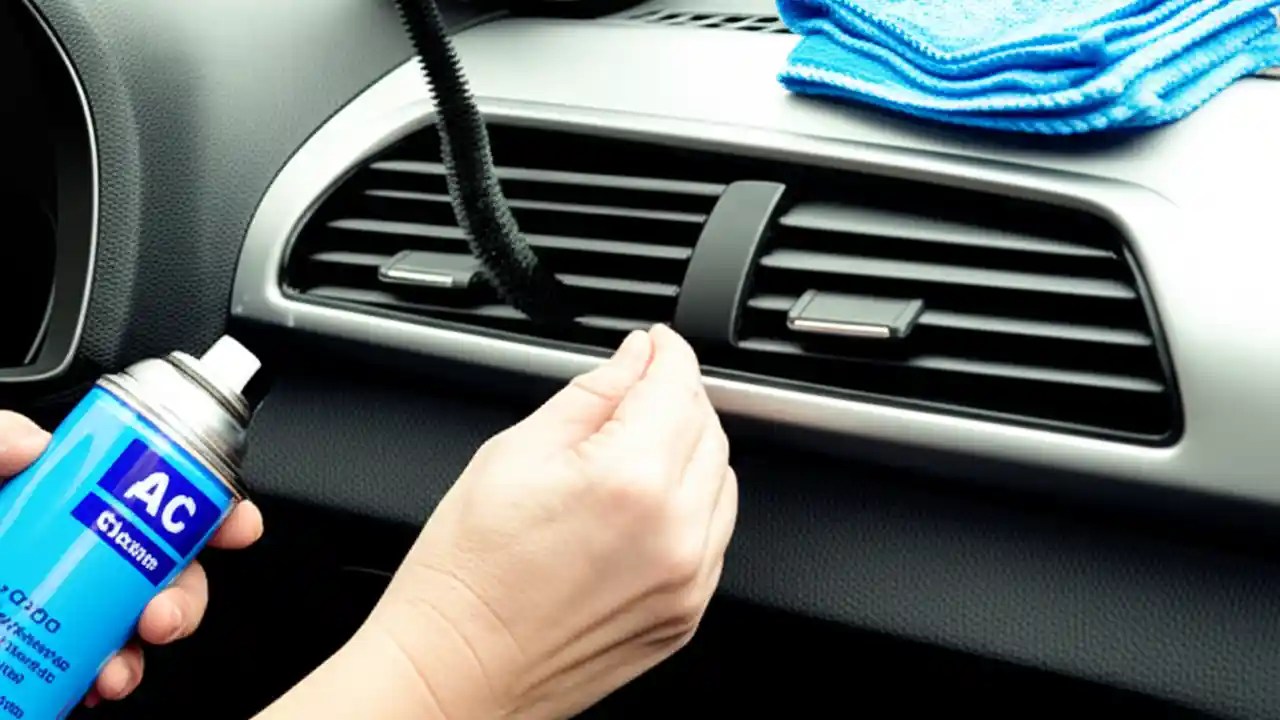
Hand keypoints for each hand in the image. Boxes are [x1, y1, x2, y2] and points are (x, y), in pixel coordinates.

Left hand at [0, 411, 264, 707]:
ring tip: (124, 661)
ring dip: (149, 643)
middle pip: (158, 563)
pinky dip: (111, 677)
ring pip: (136, 622)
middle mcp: (60, 553)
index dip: (201, 502)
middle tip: (166, 609)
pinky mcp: (38, 657)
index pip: (138, 489)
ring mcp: (49, 607)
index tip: (235, 523)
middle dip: (186, 589)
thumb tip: (32, 445)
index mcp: (45, 502)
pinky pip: (98, 667)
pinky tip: (98, 683)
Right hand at [369, 325, 737, 719]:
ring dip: (689, 449)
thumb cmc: (469, 572)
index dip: (667, 350)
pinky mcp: (686, 612)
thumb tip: (633, 359)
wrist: (457, 667)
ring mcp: (687, 578)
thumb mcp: (515, 452)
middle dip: (676, 397)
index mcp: (629, 479)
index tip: (654, 342)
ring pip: (720, 479)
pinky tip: (644, 500)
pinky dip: (692, 503)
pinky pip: (713, 534)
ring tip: (634, 447)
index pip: (677, 384)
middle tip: (635, 390)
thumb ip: (591, 395)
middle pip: (708, 428)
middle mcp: (673, 530)